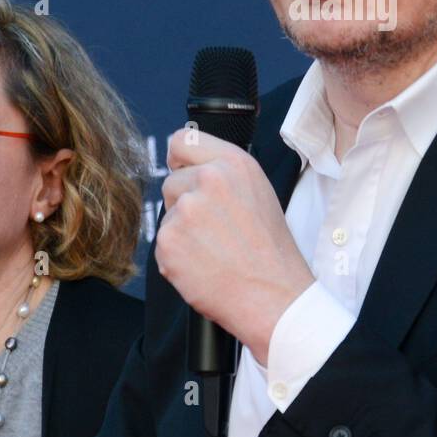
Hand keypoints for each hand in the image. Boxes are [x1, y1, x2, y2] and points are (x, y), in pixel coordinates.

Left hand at [157, 126, 314, 364]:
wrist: (273, 295)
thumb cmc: (270, 249)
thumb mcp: (257, 192)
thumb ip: (222, 173)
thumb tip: (185, 165)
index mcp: (233, 163)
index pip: (181, 141)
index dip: (180, 161)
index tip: (184, 173)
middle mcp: (208, 179)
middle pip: (171, 182)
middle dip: (184, 204)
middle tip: (214, 229)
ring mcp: (186, 209)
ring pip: (167, 214)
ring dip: (181, 231)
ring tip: (213, 249)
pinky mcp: (169, 240)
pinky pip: (163, 243)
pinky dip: (177, 257)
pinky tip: (203, 265)